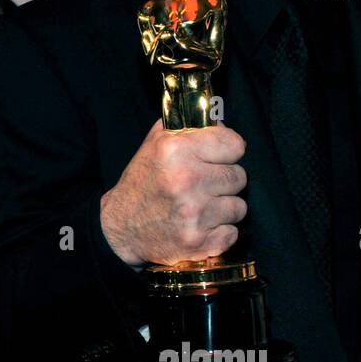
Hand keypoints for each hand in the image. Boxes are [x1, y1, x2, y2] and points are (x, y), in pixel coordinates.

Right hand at [100, 118, 246, 266]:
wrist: (121, 228)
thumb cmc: (143, 183)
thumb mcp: (154, 144)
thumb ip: (187, 126)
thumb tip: (218, 119)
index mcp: (175, 150)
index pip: (235, 144)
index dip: (227, 150)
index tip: (217, 157)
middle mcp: (186, 180)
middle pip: (239, 176)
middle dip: (223, 181)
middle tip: (202, 185)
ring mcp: (194, 214)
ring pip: (239, 207)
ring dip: (223, 208)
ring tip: (200, 207)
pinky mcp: (199, 242)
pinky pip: (232, 233)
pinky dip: (219, 232)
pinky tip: (199, 226)